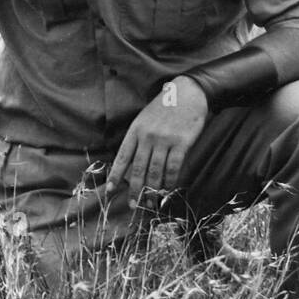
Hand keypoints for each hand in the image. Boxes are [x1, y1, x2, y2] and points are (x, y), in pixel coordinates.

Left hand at [104, 76, 208, 202]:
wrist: (188, 92)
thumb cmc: (165, 107)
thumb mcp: (144, 119)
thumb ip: (138, 139)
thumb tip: (132, 164)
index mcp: (135, 130)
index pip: (122, 157)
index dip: (116, 176)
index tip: (110, 191)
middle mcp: (147, 137)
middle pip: (138, 169)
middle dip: (135, 190)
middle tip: (134, 205)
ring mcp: (164, 140)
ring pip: (155, 171)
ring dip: (153, 190)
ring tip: (152, 202)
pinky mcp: (181, 143)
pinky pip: (174, 167)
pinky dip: (171, 180)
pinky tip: (169, 189)